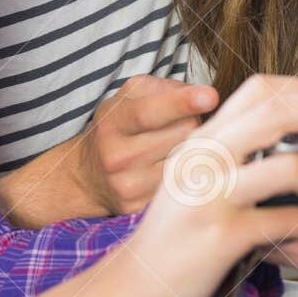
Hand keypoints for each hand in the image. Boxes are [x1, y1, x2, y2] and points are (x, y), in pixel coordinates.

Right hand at [0, 76, 216, 223]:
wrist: (87, 177)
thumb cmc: (119, 127)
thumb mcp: (129, 97)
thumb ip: (164, 88)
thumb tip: (202, 95)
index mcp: (113, 122)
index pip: (149, 112)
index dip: (181, 103)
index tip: (210, 96)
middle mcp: (117, 156)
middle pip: (182, 134)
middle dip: (193, 122)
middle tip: (181, 124)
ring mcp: (128, 186)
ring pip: (187, 160)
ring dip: (193, 149)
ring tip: (175, 146)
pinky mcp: (139, 208)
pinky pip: (182, 185)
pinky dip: (187, 174)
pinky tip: (175, 170)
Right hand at [90, 75, 297, 296]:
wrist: (130, 288)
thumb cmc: (172, 240)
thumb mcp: (196, 183)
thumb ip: (236, 159)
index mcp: (202, 140)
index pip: (259, 90)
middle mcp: (204, 157)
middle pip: (279, 111)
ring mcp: (211, 195)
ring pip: (292, 166)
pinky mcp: (220, 235)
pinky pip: (288, 222)